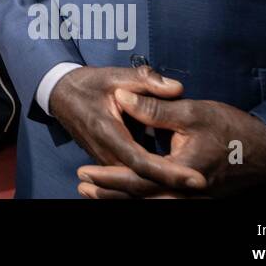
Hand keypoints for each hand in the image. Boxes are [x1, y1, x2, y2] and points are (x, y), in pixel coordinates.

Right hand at [49, 65, 204, 193]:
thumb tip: (176, 89)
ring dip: (165, 189)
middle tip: (204, 187)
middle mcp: (106, 154)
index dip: (170, 173)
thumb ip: (146, 81)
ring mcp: (106, 162)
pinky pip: (132, 180)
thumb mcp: (115, 75)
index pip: (141, 161)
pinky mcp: (109, 164)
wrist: (61, 95)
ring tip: (195, 190)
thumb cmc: (88, 84)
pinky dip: (154, 185)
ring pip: (137, 184)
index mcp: (107, 132)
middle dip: (173, 187)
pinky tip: (176, 187)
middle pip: (142, 181)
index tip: (197, 178)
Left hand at [77, 93, 265, 198]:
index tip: (85, 172)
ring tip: (96, 192)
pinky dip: (142, 197)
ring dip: (122, 197)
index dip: (109, 176)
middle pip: (141, 197)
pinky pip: (163, 201)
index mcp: (183, 172)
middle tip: (83, 185)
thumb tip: (120, 97)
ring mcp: (193, 198)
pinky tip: (128, 192)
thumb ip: (154, 107)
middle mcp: (187, 192)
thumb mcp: (193, 112)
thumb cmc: (233, 130)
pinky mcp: (197, 196)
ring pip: (151, 202)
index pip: (138, 179)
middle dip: (109, 192)